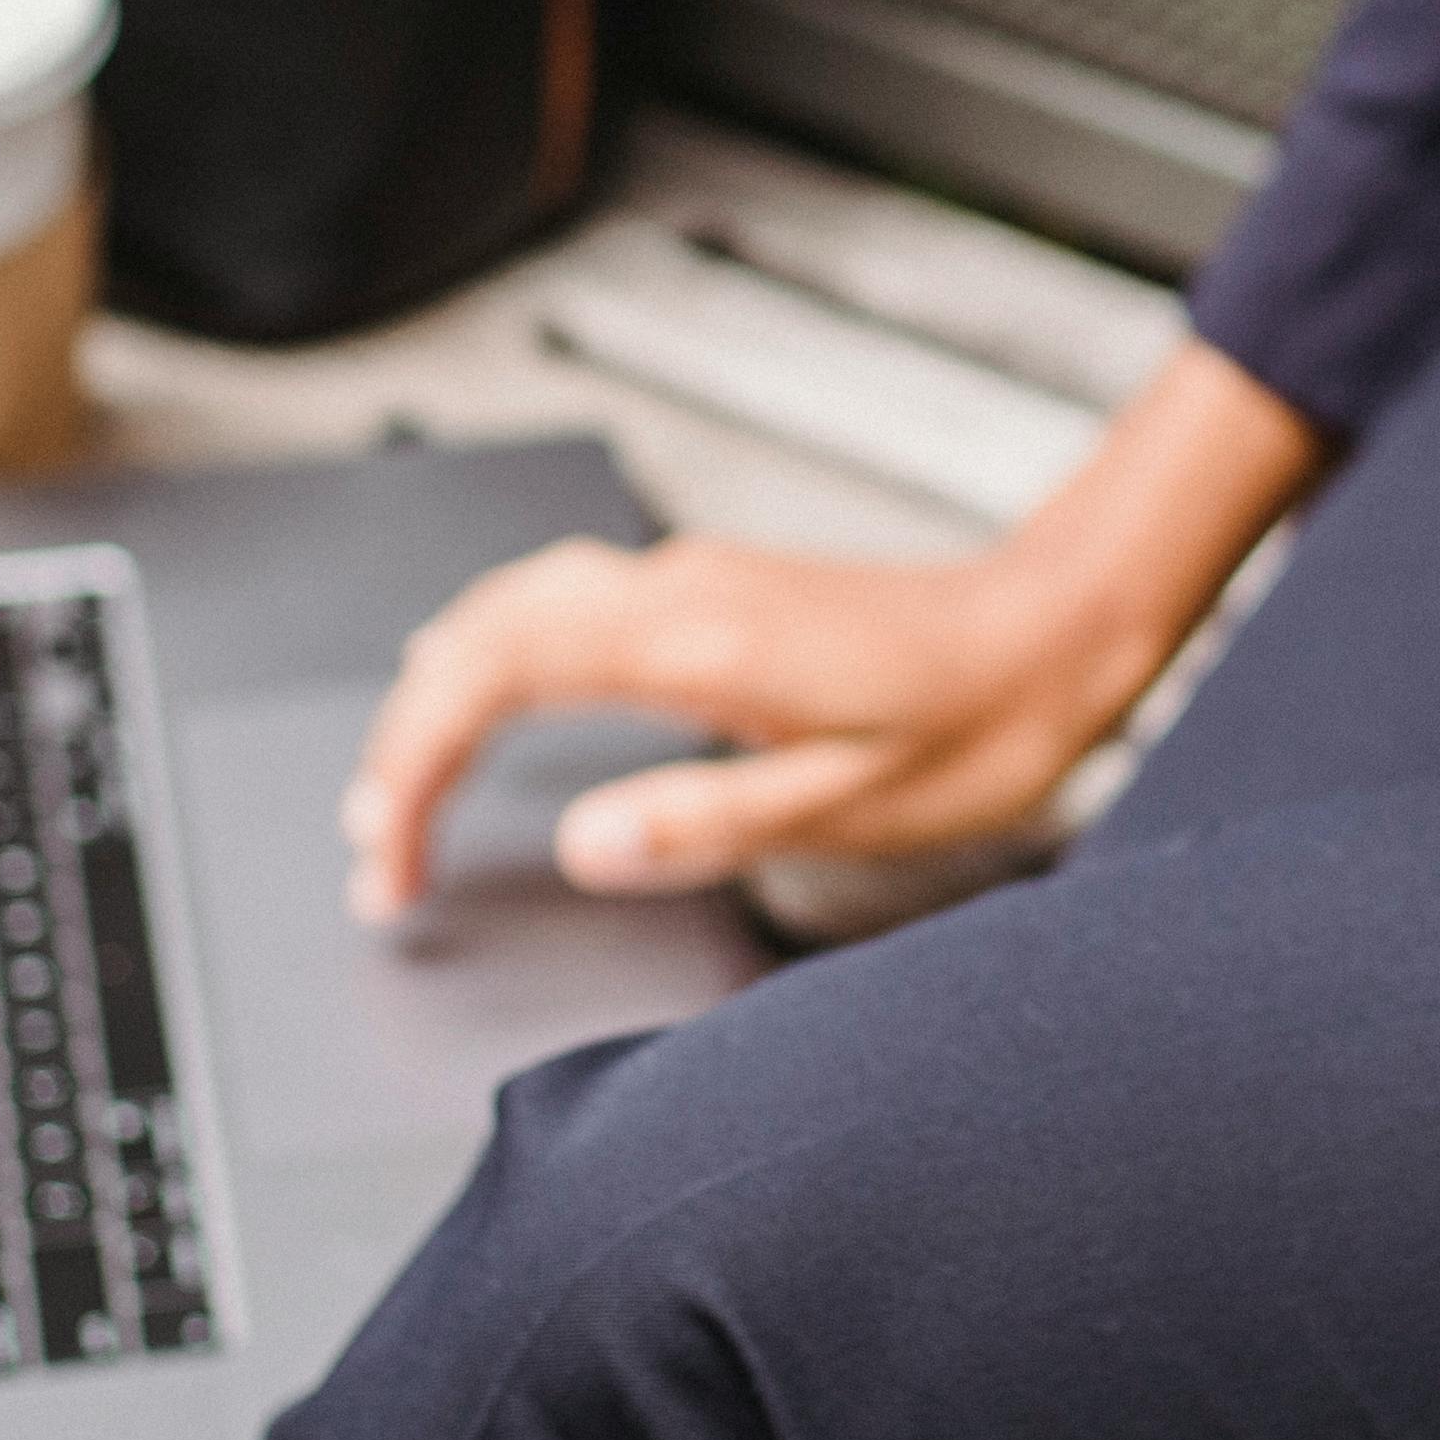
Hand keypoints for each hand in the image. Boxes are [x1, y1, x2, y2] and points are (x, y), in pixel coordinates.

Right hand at [341, 339, 1323, 911]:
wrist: (1063, 624)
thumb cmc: (983, 717)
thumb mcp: (852, 805)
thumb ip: (706, 822)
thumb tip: (582, 846)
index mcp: (697, 641)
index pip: (492, 675)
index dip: (413, 764)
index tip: (389, 860)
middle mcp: (681, 590)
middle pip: (480, 629)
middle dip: (404, 734)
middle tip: (377, 851)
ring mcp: (695, 578)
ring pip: (515, 602)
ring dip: (443, 689)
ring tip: (404, 791)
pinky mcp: (716, 589)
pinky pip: (566, 602)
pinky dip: (500, 656)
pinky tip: (491, 700)